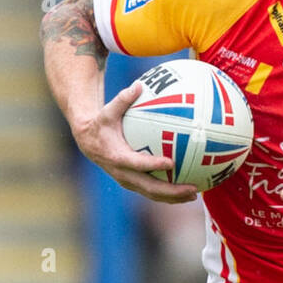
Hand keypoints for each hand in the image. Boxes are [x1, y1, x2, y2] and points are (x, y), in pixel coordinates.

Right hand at [73, 81, 199, 203]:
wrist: (88, 143)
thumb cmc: (101, 124)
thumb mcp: (108, 111)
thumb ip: (122, 99)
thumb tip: (138, 84)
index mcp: (118, 157)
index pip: (138, 163)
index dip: (153, 164)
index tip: (171, 162)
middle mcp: (123, 174)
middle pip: (149, 187)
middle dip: (171, 191)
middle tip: (192, 189)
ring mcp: (128, 181)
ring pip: (152, 194)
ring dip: (173, 197)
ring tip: (194, 195)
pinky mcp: (133, 184)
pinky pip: (152, 192)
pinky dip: (168, 194)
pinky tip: (186, 191)